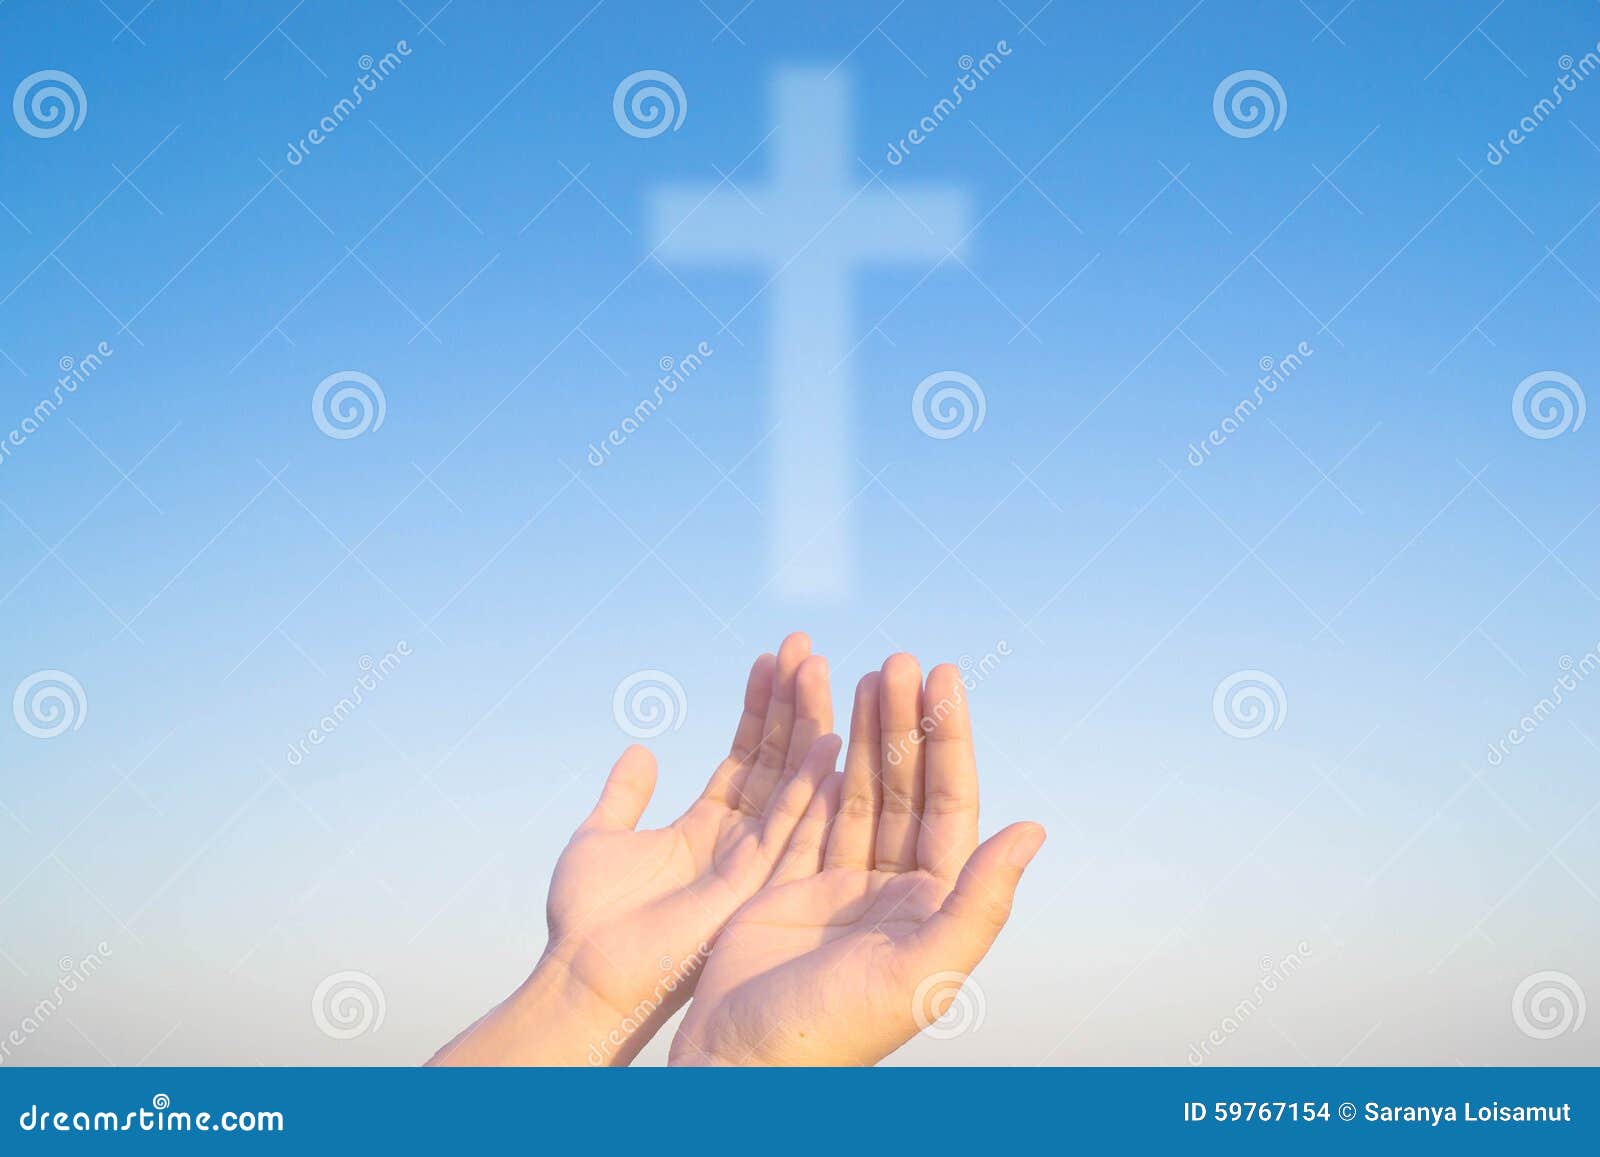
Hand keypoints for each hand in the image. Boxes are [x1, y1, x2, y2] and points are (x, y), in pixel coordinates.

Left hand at [431, 632, 839, 1065]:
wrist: (582, 972)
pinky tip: (830, 742)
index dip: (760, 706)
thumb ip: (625, 795)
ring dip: (807, 728)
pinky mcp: (750, 887)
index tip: (773, 657)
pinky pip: (790, 829)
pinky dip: (810, 787)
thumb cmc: (585, 919)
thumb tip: (640, 748)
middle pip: (775, 760)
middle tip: (804, 646)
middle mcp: (738, 842)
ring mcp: (749, 862)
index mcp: (707, 828)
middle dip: (790, 703)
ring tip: (820, 672)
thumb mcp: (601, 836)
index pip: (745, 755)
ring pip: (790, 784)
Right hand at [670, 653, 1043, 1066]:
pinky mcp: (795, 889)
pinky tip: (827, 726)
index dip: (949, 740)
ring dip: (869, 736)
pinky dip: (821, 770)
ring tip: (867, 672)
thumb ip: (980, 902)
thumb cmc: (833, 1033)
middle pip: (909, 789)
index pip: (951, 805)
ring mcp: (845, 889)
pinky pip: (815, 815)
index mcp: (934, 909)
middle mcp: (897, 894)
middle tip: (898, 659)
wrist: (742, 1068)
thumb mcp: (921, 971)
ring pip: (864, 794)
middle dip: (905, 724)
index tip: (942, 679)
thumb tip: (1034, 829)